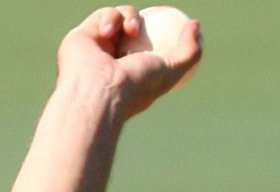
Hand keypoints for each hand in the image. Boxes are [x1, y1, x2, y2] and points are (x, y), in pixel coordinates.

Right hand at [56, 6, 200, 118]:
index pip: (153, 47)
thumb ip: (189, 51)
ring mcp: (100, 47)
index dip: (165, 32)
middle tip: (156, 15)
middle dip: (145, 21)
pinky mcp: (83, 35)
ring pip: (122, 17)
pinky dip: (110, 18)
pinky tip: (109, 32)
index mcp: (137, 71)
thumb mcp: (172, 70)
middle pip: (137, 29)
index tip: (177, 21)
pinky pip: (103, 15)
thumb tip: (196, 25)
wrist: (98, 89)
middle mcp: (118, 59)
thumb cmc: (136, 84)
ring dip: (130, 17)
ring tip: (132, 31)